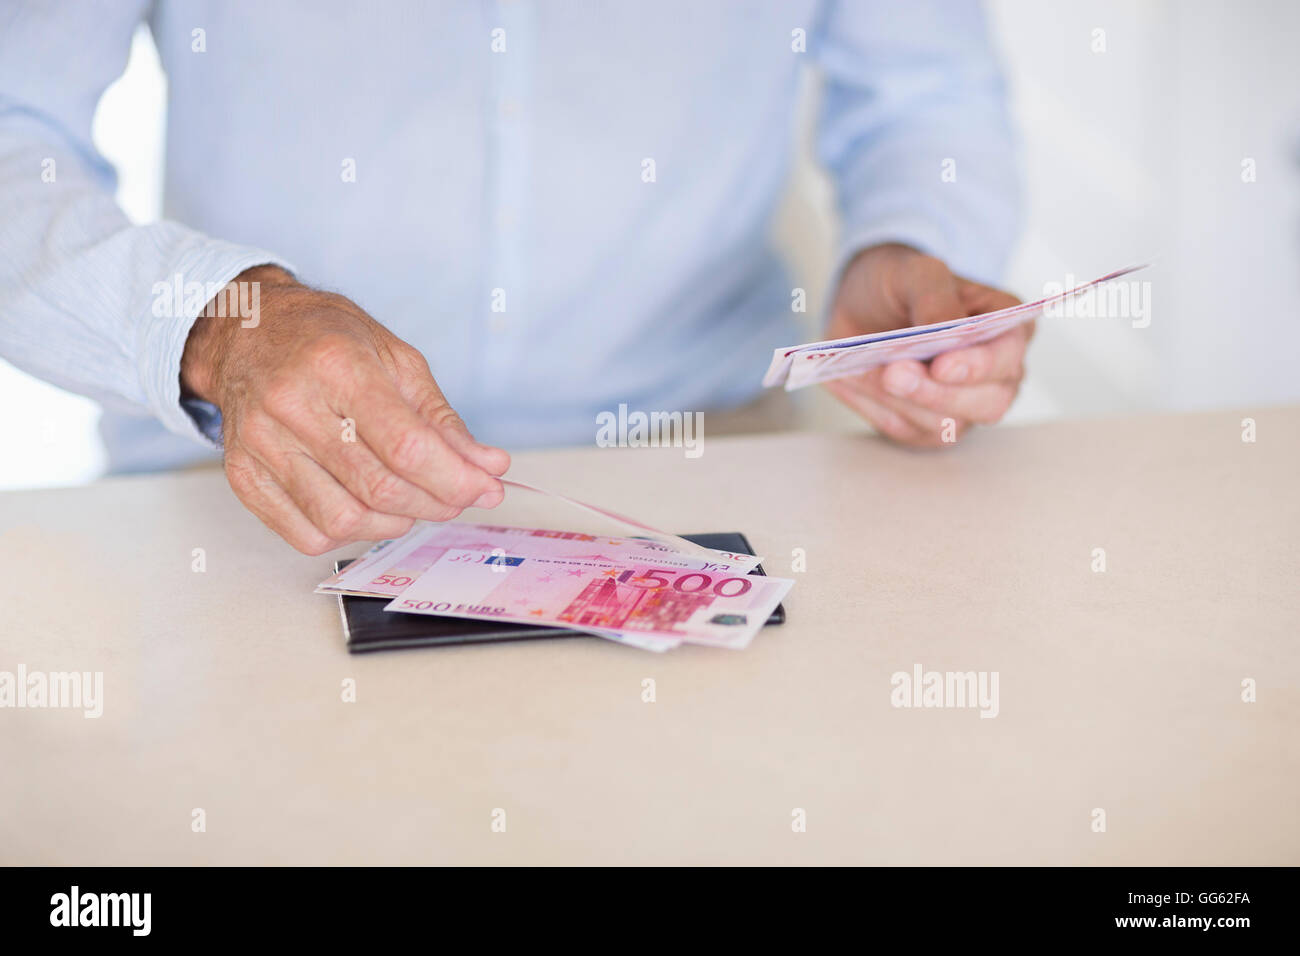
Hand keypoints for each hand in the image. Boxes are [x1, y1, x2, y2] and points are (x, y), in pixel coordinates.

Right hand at [181, 265, 508, 553]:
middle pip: (379, 488)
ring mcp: (260, 445)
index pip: (406, 447)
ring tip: (411, 501)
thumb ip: (442, 420)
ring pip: (343, 520)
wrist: (246, 331)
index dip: (455, 479)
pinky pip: (306, 534)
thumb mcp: (396, 358)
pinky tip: (367, 509)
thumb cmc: (326, 339)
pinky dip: (350, 534)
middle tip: (458, 496)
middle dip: (435, 502)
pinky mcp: (243, 475)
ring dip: (394, 522)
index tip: (486, 488)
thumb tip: (488, 468)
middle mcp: (291, 406)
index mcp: (336, 365)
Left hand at [822, 243, 1031, 447]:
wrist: (865, 303)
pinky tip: (850, 380)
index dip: (979, 366)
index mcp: (1007, 330)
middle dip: (936, 393)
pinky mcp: (926, 427)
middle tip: (893, 373)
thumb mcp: (917, 271)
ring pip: (944, 426)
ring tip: (863, 371)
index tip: (941, 366)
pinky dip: (874, 407)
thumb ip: (935, 297)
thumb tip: (945, 329)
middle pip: (987, 404)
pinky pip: (904, 431)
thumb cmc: (903, 284)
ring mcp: (963, 406)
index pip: (1008, 356)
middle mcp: (996, 376)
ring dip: (899, 401)